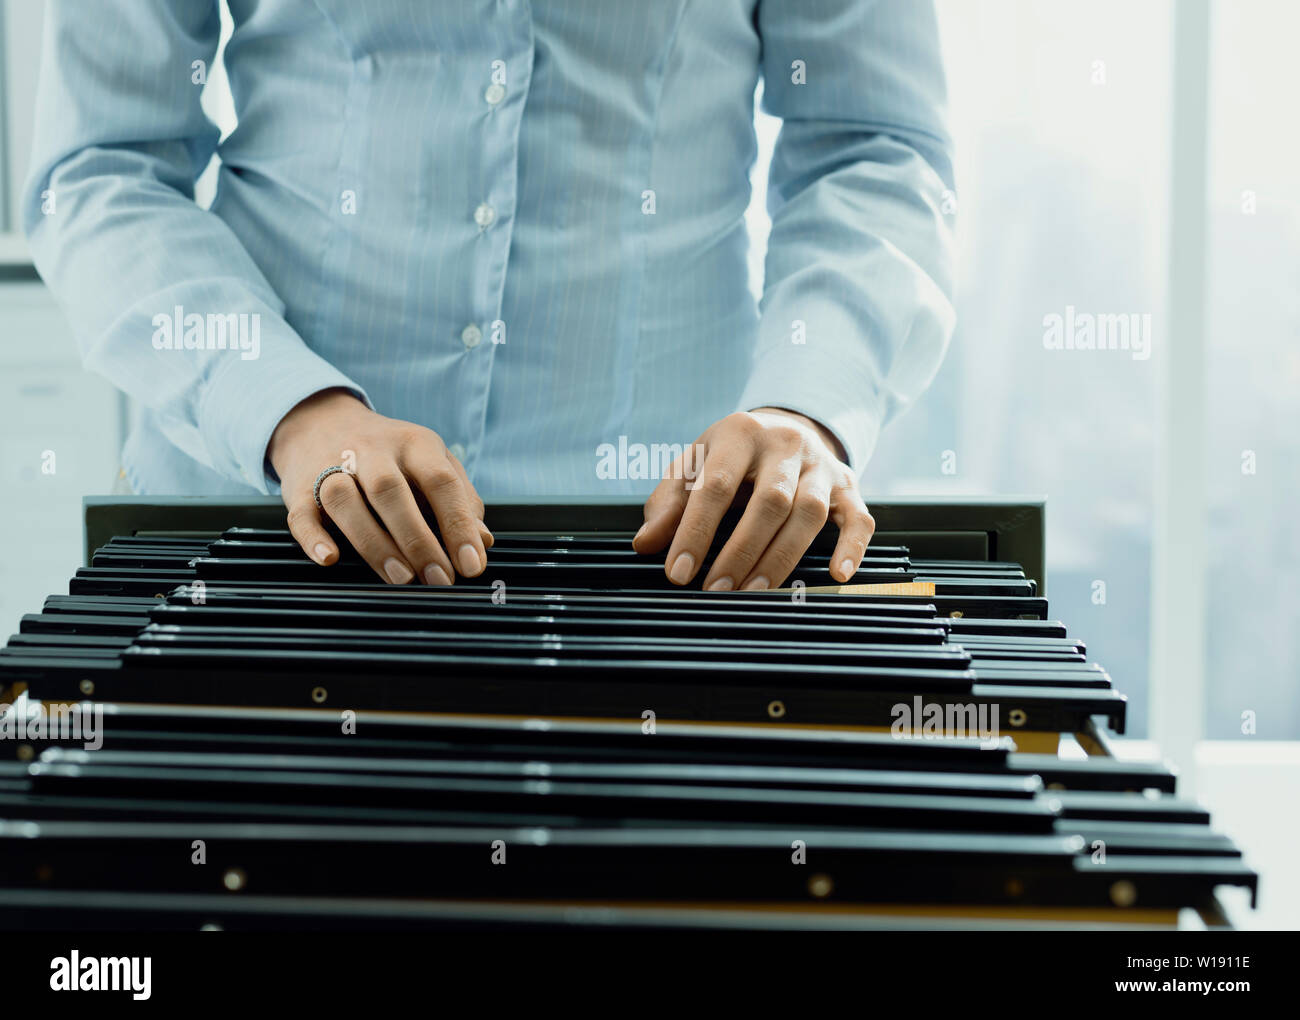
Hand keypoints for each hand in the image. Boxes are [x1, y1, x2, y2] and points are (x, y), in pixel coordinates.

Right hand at [268, 388, 490, 583]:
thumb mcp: (433, 464)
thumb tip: (482, 542)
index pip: (440, 481)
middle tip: (438, 579)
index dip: (458, 525)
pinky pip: (301, 512)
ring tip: (400, 577)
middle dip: (417, 539)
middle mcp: (372, 450)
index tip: (471, 565)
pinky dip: (312, 538)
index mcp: (414, 443)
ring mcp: (331, 466)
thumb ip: (461, 501)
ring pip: (345, 499)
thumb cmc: (393, 457)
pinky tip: (330, 559)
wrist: (322, 423)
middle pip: (391, 491)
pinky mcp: (299, 488)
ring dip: (373, 542)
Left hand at [633, 408, 873, 590]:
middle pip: (769, 502)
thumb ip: (667, 504)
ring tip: (753, 593)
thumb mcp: (692, 467)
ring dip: (781, 558)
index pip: (716, 486)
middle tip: (716, 590)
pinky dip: (852, 547)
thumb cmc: (729, 458)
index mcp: (739, 435)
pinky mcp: (848, 486)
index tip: (678, 573)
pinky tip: (837, 575)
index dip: (696, 532)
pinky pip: (858, 518)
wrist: (784, 428)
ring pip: (810, 512)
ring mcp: (821, 465)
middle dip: (740, 552)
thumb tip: (645, 543)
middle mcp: (786, 444)